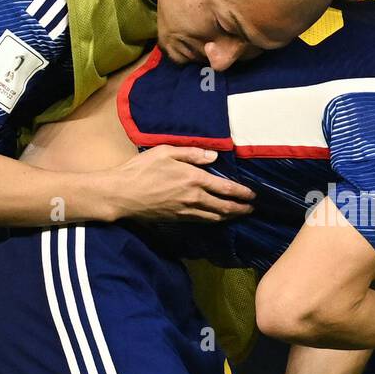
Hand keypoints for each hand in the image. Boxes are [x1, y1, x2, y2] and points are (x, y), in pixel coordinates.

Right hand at [104, 145, 254, 221]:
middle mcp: (194, 198)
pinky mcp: (177, 219)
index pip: (226, 188)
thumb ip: (192, 153)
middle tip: (252, 208)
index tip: (253, 194)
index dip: (243, 193)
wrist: (121, 194)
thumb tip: (214, 156)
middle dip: (241, 208)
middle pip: (225, 207)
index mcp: (194, 178)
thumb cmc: (141, 169)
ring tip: (238, 214)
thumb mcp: (166, 152)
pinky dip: (213, 221)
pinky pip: (201, 221)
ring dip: (229, 217)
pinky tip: (216, 218)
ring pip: (214, 217)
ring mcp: (185, 211)